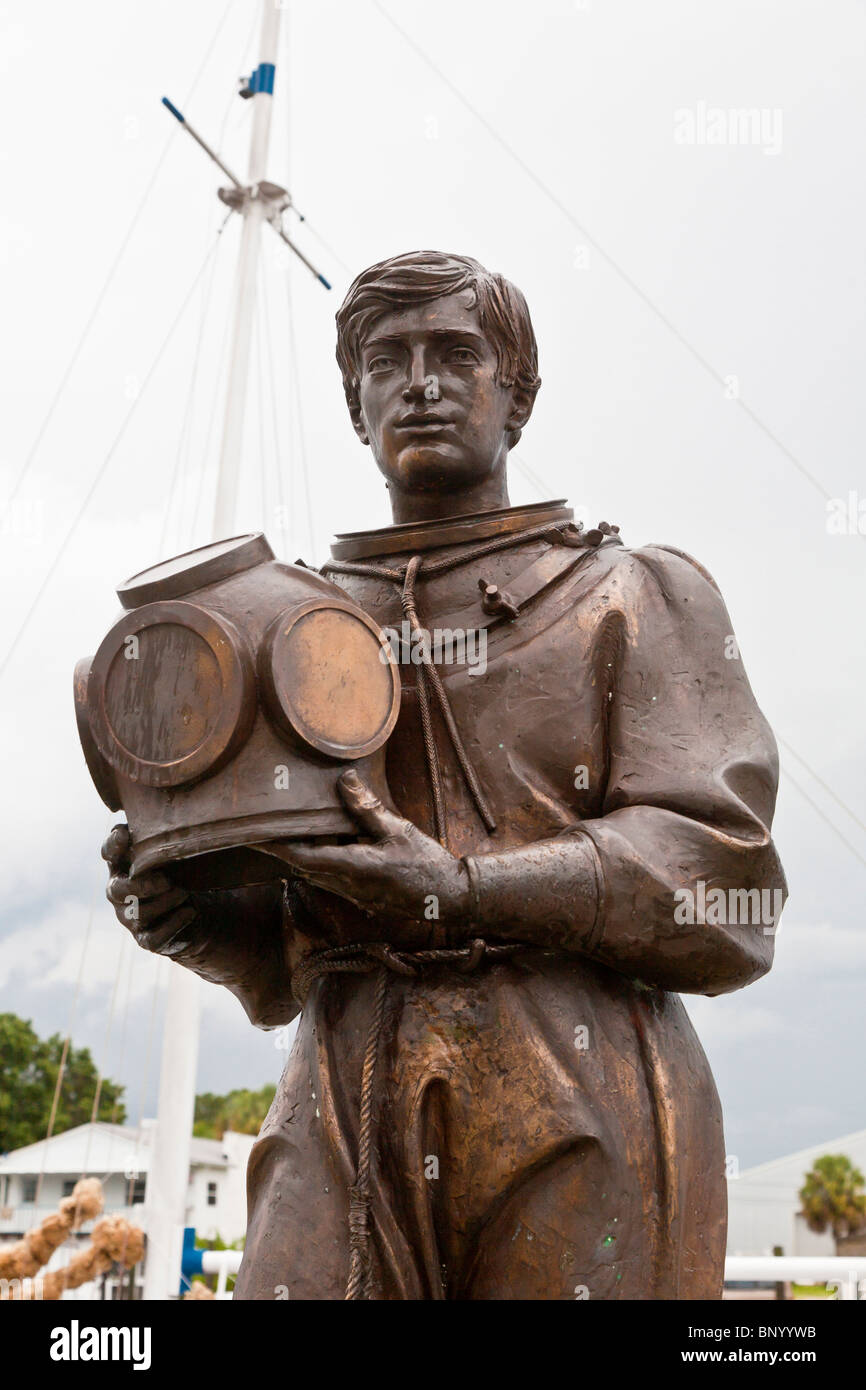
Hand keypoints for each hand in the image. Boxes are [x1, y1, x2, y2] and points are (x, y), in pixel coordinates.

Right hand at [103, 824, 197, 953]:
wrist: (193, 907)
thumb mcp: (171, 850)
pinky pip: (154, 937)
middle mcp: (120, 892)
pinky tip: (190, 911)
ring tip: (185, 892)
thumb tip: (167, 807)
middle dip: (143, 885)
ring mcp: (130, 917)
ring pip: (139, 913)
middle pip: (117, 890)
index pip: (108, 853)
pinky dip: (174, 923)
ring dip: (165, 901)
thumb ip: (163, 833)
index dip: (113, 845)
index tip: (125, 834)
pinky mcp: (146, 938)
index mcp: (123, 865)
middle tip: (168, 880)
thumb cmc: (178, 871)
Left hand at [270, 769, 471, 935]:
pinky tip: (331, 837)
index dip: (276, 844)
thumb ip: (367, 807)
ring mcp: (351, 892)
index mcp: (351, 867)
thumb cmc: (424, 864)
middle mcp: (345, 884)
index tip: (256, 832)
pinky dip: (323, 856)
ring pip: (315, 870)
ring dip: (304, 850)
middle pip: (302, 864)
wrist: (446, 896)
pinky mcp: (359, 893)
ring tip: (295, 824)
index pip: (301, 856)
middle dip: (284, 844)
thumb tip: (343, 779)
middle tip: (269, 821)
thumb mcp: (397, 829)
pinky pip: (331, 874)